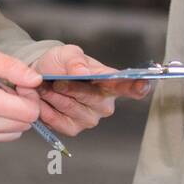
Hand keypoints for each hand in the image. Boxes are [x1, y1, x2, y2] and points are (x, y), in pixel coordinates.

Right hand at [0, 43, 41, 151]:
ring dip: (12, 117)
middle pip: (23, 125)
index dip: (30, 96)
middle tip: (7, 89)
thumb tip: (36, 81)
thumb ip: (12, 68)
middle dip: (22, 106)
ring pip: (13, 134)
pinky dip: (0, 125)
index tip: (19, 84)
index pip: (28, 113)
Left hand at [32, 44, 151, 136]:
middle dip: (70, 88)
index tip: (143, 84)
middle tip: (54, 80)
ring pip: (72, 109)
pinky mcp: (74, 129)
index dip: (137, 86)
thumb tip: (81, 72)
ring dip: (55, 98)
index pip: (129, 86)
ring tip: (45, 87)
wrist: (40, 77)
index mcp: (110, 82)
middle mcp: (105, 103)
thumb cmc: (60, 63)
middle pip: (92, 98)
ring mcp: (90, 118)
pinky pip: (59, 122)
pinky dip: (47, 110)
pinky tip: (44, 101)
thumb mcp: (66, 54)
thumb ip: (74, 60)